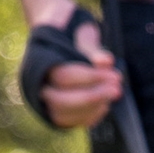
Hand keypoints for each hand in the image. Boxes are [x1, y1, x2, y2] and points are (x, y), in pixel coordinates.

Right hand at [42, 10, 122, 127]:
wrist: (56, 33)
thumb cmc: (69, 30)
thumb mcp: (78, 30)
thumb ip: (92, 48)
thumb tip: (107, 61)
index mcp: (37, 60)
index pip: (62, 76)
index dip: (90, 78)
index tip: (114, 74)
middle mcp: (37, 83)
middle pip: (61, 100)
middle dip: (92, 97)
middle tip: (117, 90)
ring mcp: (44, 100)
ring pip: (65, 115)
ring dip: (93, 108)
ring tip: (112, 94)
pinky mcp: (55, 112)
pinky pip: (71, 122)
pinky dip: (90, 116)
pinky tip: (105, 104)